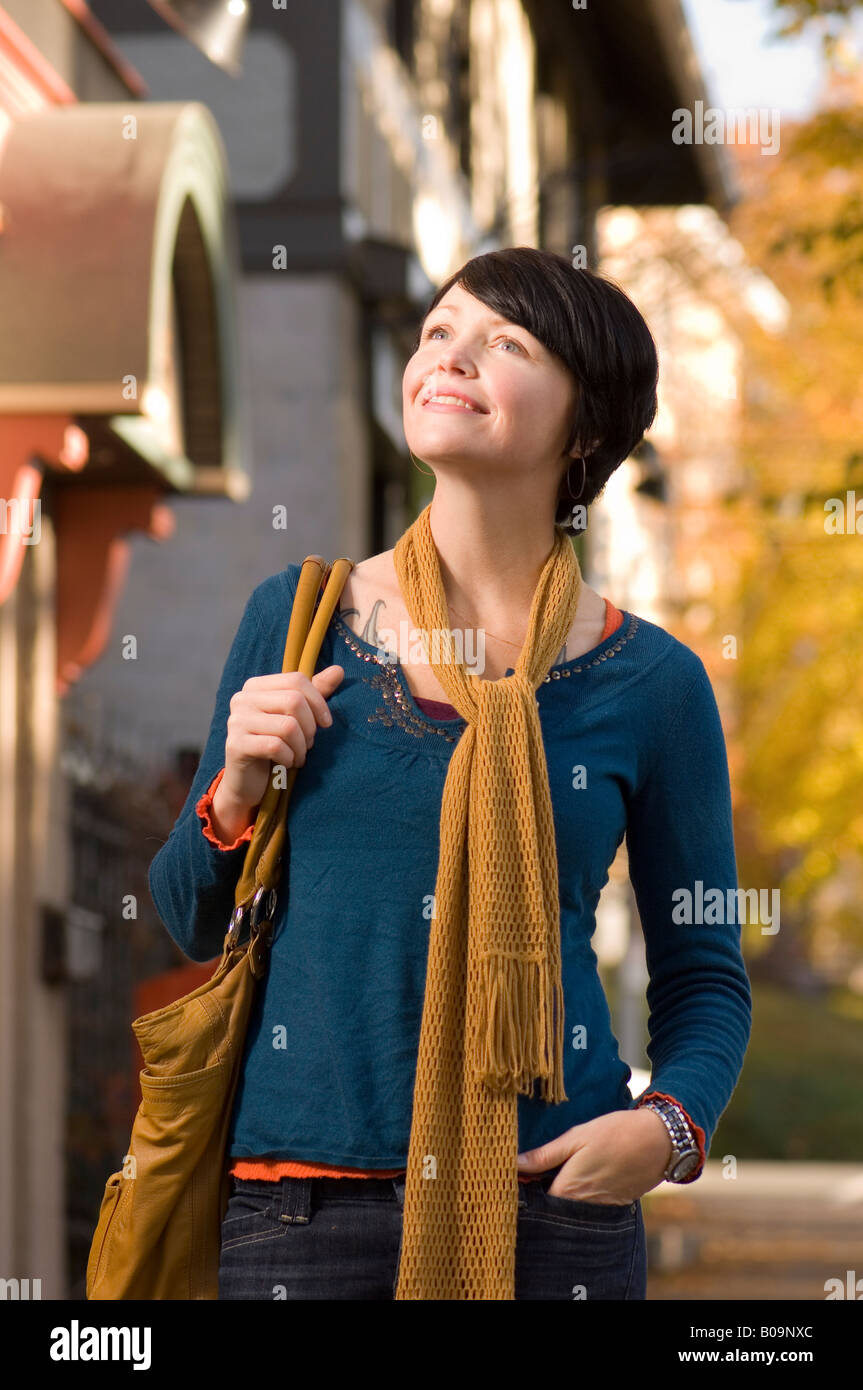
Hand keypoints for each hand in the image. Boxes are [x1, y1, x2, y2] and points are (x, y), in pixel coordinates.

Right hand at [221, 665, 344, 809]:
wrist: (249, 782)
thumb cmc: (276, 745)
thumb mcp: (297, 716)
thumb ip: (316, 692)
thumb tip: (339, 670)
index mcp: (256, 686)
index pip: (297, 680)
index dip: (318, 702)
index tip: (326, 723)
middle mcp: (242, 698)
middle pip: (294, 701)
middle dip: (310, 727)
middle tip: (309, 744)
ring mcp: (236, 721)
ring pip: (288, 726)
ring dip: (301, 746)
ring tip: (299, 755)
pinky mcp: (235, 745)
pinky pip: (275, 746)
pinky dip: (289, 757)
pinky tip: (287, 763)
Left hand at [516, 1108, 672, 1204]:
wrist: (658, 1141)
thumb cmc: (614, 1133)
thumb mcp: (576, 1137)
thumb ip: (545, 1155)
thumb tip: (515, 1164)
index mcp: (567, 1190)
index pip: (534, 1203)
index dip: (522, 1193)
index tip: (512, 1180)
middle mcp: (581, 1207)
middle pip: (551, 1211)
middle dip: (539, 1199)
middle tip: (531, 1178)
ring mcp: (599, 1211)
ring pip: (569, 1211)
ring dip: (559, 1200)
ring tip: (551, 1178)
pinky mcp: (613, 1208)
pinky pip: (587, 1209)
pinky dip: (579, 1199)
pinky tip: (578, 1181)